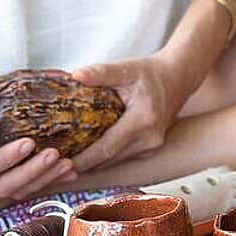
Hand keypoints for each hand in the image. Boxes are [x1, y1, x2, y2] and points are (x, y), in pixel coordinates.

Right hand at [0, 70, 77, 198]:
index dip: (4, 160)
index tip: (28, 142)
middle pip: (2, 186)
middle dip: (31, 173)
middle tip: (55, 154)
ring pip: (17, 189)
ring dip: (44, 179)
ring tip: (68, 164)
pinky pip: (25, 183)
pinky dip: (47, 178)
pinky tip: (69, 171)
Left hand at [70, 55, 188, 172]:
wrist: (179, 78)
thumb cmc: (152, 73)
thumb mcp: (127, 68)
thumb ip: (101, 73)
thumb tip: (75, 75)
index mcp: (142, 120)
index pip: (107, 147)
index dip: (84, 159)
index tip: (64, 164)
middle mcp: (149, 139)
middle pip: (109, 160)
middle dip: (83, 165)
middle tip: (57, 167)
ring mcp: (151, 147)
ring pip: (116, 161)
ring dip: (93, 164)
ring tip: (67, 163)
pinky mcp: (150, 149)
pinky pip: (123, 157)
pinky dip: (105, 158)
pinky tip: (87, 155)